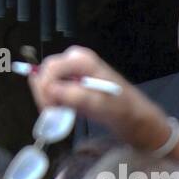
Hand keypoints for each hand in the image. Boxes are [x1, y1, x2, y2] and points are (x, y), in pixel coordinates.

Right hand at [29, 46, 170, 150]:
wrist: (135, 118)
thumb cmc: (122, 109)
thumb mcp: (100, 104)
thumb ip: (75, 96)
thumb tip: (50, 90)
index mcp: (82, 60)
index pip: (51, 68)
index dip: (45, 88)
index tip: (49, 109)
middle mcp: (75, 61)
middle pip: (45, 72)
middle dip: (43, 93)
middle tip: (50, 114)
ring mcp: (73, 72)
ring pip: (46, 82)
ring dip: (47, 99)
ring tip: (57, 115)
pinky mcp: (72, 84)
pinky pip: (52, 90)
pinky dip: (52, 101)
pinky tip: (62, 112)